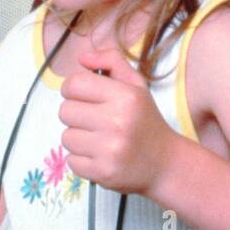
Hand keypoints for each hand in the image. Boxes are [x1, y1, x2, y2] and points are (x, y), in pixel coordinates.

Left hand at [59, 46, 177, 197]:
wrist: (164, 162)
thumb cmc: (145, 120)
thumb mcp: (136, 85)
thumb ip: (111, 62)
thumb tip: (82, 57)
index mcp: (125, 96)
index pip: (74, 84)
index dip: (73, 89)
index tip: (84, 96)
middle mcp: (118, 121)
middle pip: (65, 111)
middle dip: (76, 115)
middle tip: (95, 120)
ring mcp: (109, 149)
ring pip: (66, 138)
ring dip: (78, 139)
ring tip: (99, 140)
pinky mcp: (102, 172)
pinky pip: (71, 161)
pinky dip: (82, 160)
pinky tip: (100, 156)